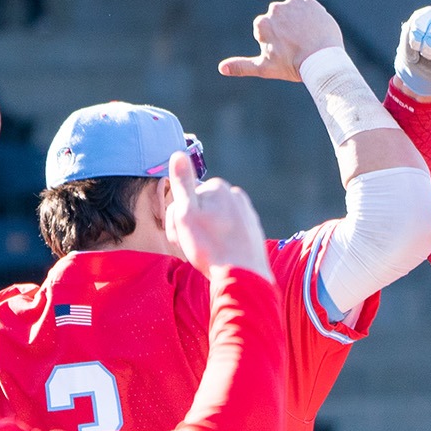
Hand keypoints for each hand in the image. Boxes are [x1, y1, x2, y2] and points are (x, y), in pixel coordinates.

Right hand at [163, 152, 270, 279]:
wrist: (243, 277)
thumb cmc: (210, 247)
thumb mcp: (187, 213)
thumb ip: (182, 184)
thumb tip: (178, 153)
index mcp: (219, 188)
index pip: (186, 198)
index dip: (177, 219)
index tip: (178, 236)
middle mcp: (236, 196)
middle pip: (201, 209)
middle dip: (191, 227)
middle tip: (190, 249)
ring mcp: (246, 214)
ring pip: (214, 222)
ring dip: (204, 237)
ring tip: (205, 256)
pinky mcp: (252, 232)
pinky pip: (228, 234)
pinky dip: (220, 244)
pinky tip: (219, 258)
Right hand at [218, 0, 344, 82]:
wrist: (322, 60)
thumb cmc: (291, 66)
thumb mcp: (264, 68)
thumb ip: (242, 67)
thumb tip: (221, 68)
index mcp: (261, 23)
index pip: (266, 31)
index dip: (276, 43)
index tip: (285, 52)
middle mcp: (275, 9)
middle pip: (279, 20)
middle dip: (285, 31)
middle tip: (296, 47)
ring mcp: (293, 4)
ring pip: (293, 14)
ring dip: (297, 23)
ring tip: (306, 40)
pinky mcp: (310, 3)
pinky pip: (308, 9)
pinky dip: (310, 19)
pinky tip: (314, 32)